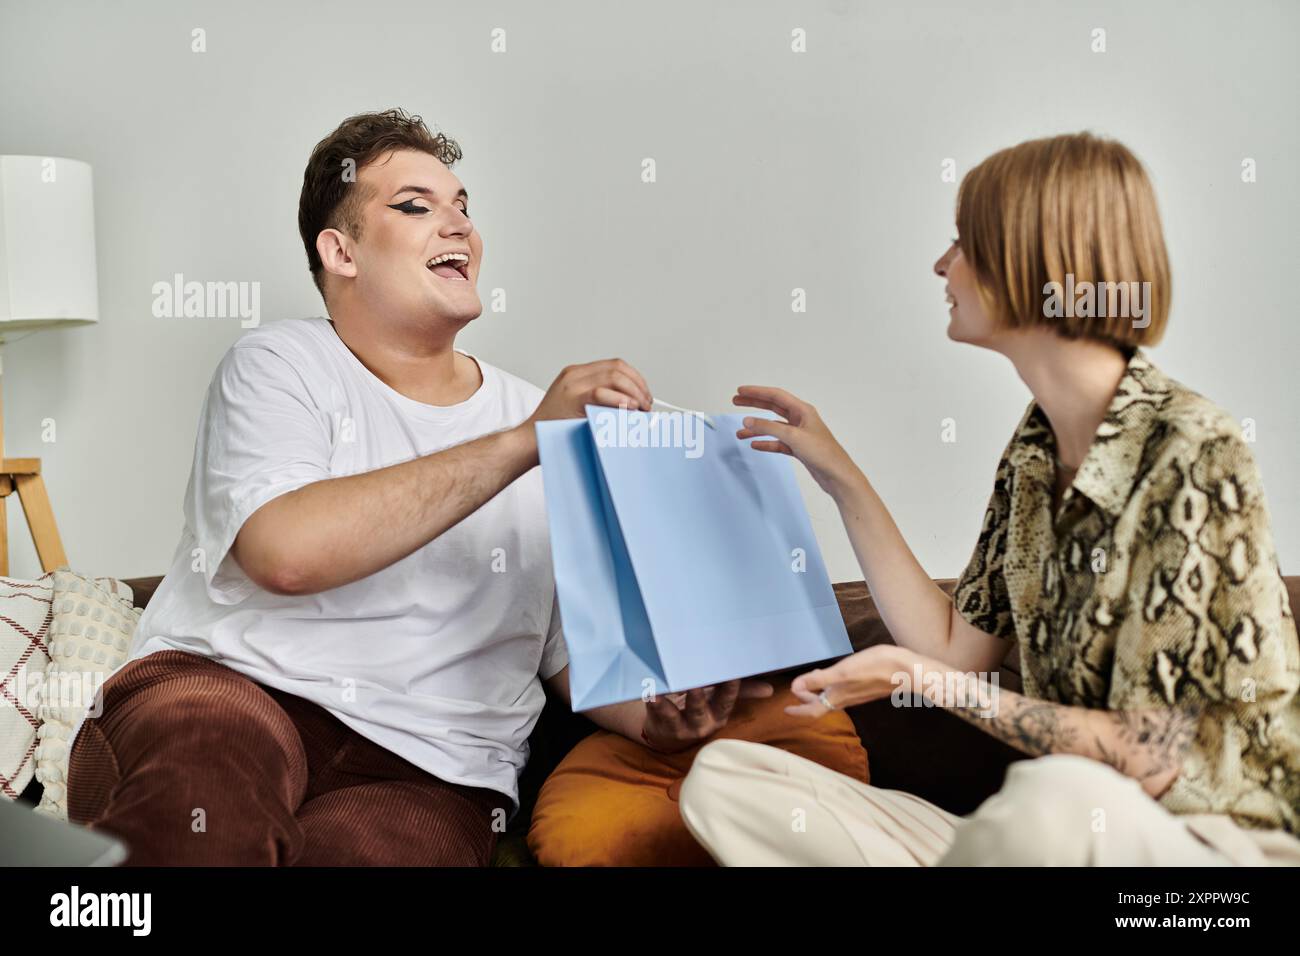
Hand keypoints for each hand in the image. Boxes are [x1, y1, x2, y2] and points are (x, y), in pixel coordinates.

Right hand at [531, 358, 652, 423]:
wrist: (529, 441)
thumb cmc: (553, 430)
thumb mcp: (576, 407)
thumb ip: (599, 399)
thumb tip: (631, 404)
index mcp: (576, 374)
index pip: (614, 365)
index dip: (635, 379)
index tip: (644, 395)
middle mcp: (574, 375)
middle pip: (617, 368)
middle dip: (639, 386)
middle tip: (646, 404)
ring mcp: (572, 385)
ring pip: (614, 377)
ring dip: (634, 393)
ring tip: (640, 409)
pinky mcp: (573, 398)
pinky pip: (603, 392)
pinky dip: (621, 400)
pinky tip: (629, 408)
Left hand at [640, 679, 773, 752]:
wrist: (667, 733)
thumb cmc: (696, 708)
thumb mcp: (719, 701)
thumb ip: (742, 692)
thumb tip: (769, 688)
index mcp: (718, 714)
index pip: (726, 700)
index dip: (729, 688)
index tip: (731, 672)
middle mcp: (701, 722)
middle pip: (700, 709)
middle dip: (698, 698)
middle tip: (696, 685)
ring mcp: (679, 726)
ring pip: (674, 715)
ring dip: (668, 704)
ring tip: (662, 692)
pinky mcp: (659, 725)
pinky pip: (654, 714)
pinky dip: (651, 704)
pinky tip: (648, 693)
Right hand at [732, 386, 862, 498]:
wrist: (837, 475)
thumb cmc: (824, 454)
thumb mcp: (793, 437)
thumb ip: (768, 428)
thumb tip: (748, 421)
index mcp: (803, 411)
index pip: (775, 396)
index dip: (757, 392)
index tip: (741, 391)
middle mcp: (800, 420)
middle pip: (772, 407)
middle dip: (754, 404)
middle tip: (737, 401)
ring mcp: (799, 434)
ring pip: (773, 426)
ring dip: (756, 428)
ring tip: (741, 431)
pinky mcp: (798, 448)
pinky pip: (777, 442)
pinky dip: (765, 443)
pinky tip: (755, 445)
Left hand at [786, 645, 915, 716]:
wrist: (907, 670)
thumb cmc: (875, 668)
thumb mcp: (842, 671)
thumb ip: (818, 679)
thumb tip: (795, 687)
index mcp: (838, 696)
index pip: (813, 709)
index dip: (798, 710)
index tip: (786, 710)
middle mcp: (847, 698)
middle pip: (822, 704)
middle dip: (807, 700)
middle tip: (796, 694)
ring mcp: (858, 693)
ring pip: (833, 698)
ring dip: (819, 693)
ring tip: (811, 683)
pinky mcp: (867, 687)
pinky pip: (843, 691)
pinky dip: (832, 686)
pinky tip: (835, 676)